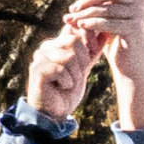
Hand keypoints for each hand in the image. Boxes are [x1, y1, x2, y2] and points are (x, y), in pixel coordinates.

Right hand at [20, 0, 104, 123]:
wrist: (56, 112)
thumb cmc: (68, 90)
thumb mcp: (84, 68)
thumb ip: (93, 51)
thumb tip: (106, 32)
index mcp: (58, 43)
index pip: (76, 31)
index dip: (88, 45)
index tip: (88, 63)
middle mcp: (47, 46)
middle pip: (74, 41)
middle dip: (82, 62)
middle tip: (76, 76)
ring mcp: (40, 56)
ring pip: (68, 56)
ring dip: (74, 75)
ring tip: (67, 83)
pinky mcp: (37, 69)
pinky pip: (60, 70)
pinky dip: (66, 82)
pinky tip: (61, 87)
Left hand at [78, 0, 143, 129]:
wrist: (129, 68)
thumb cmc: (117, 43)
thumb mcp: (109, 18)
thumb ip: (105, 2)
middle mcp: (141, 2)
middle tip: (73, 9)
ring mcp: (139, 15)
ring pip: (106, 7)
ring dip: (85, 14)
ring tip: (71, 20)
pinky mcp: (134, 28)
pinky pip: (107, 21)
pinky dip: (91, 24)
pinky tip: (80, 27)